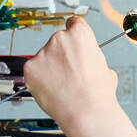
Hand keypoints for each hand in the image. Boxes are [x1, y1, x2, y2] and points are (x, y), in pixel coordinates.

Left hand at [22, 17, 120, 132]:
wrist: (85, 113)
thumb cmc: (98, 94)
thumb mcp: (105, 68)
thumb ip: (92, 59)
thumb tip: (89, 64)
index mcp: (79, 34)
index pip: (73, 23)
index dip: (73, 36)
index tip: (72, 44)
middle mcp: (59, 38)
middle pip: (57, 42)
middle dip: (61, 55)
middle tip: (69, 74)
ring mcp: (43, 52)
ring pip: (44, 57)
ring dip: (50, 68)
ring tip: (62, 85)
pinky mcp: (30, 68)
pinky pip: (33, 71)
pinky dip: (39, 79)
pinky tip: (51, 89)